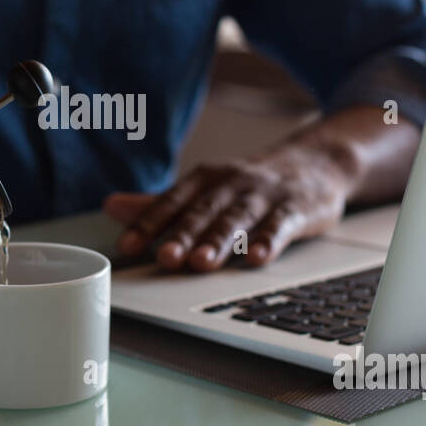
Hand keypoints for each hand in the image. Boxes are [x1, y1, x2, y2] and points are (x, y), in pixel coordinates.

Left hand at [104, 142, 360, 271]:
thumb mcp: (204, 189)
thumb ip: (160, 204)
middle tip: (164, 258)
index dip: (148, 224)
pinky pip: (281, 225)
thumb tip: (111, 206)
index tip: (126, 246)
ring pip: (238, 219)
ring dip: (220, 240)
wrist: (315, 163)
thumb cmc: (249, 185)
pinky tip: (257, 259)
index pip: (171, 202)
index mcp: (204, 180)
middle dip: (182, 235)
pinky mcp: (297, 207)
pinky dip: (270, 241)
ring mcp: (264, 195)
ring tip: (202, 262)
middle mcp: (231, 184)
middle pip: (203, 212)